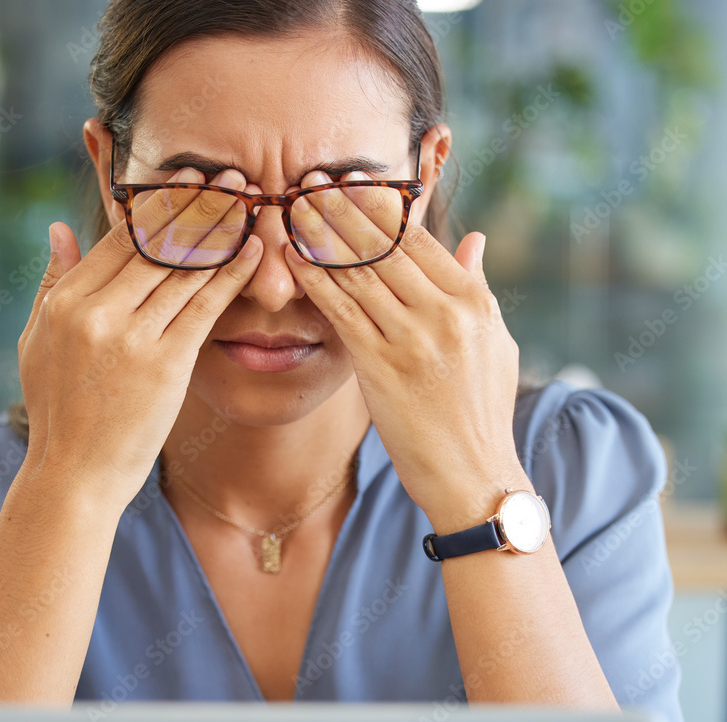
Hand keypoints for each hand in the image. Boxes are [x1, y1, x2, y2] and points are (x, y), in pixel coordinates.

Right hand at [16, 168, 262, 511]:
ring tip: (251, 200)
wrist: (74, 475)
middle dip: (197, 204)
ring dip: (223, 229)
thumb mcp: (37, 343)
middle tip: (229, 175)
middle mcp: (96, 311)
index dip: (158, 206)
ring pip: (185, 267)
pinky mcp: (165, 364)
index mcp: (66, 301)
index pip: (119, 238)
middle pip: (156, 243)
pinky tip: (255, 249)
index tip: (188, 181)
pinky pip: (205, 305)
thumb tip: (58, 229)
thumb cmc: (57, 413)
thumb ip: (51, 283)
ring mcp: (131, 337)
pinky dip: (233, 273)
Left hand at [283, 174, 529, 533]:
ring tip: (294, 208)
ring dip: (321, 237)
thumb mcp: (495, 342)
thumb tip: (474, 237)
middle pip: (385, 246)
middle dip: (344, 210)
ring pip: (359, 273)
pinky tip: (291, 260)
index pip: (420, 239)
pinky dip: (314, 281)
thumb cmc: (481, 412)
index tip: (350, 182)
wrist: (474, 476)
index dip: (380, 207)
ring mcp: (413, 340)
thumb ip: (477, 287)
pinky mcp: (382, 369)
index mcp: (472, 301)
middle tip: (311, 179)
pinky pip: (342, 312)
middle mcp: (445, 313)